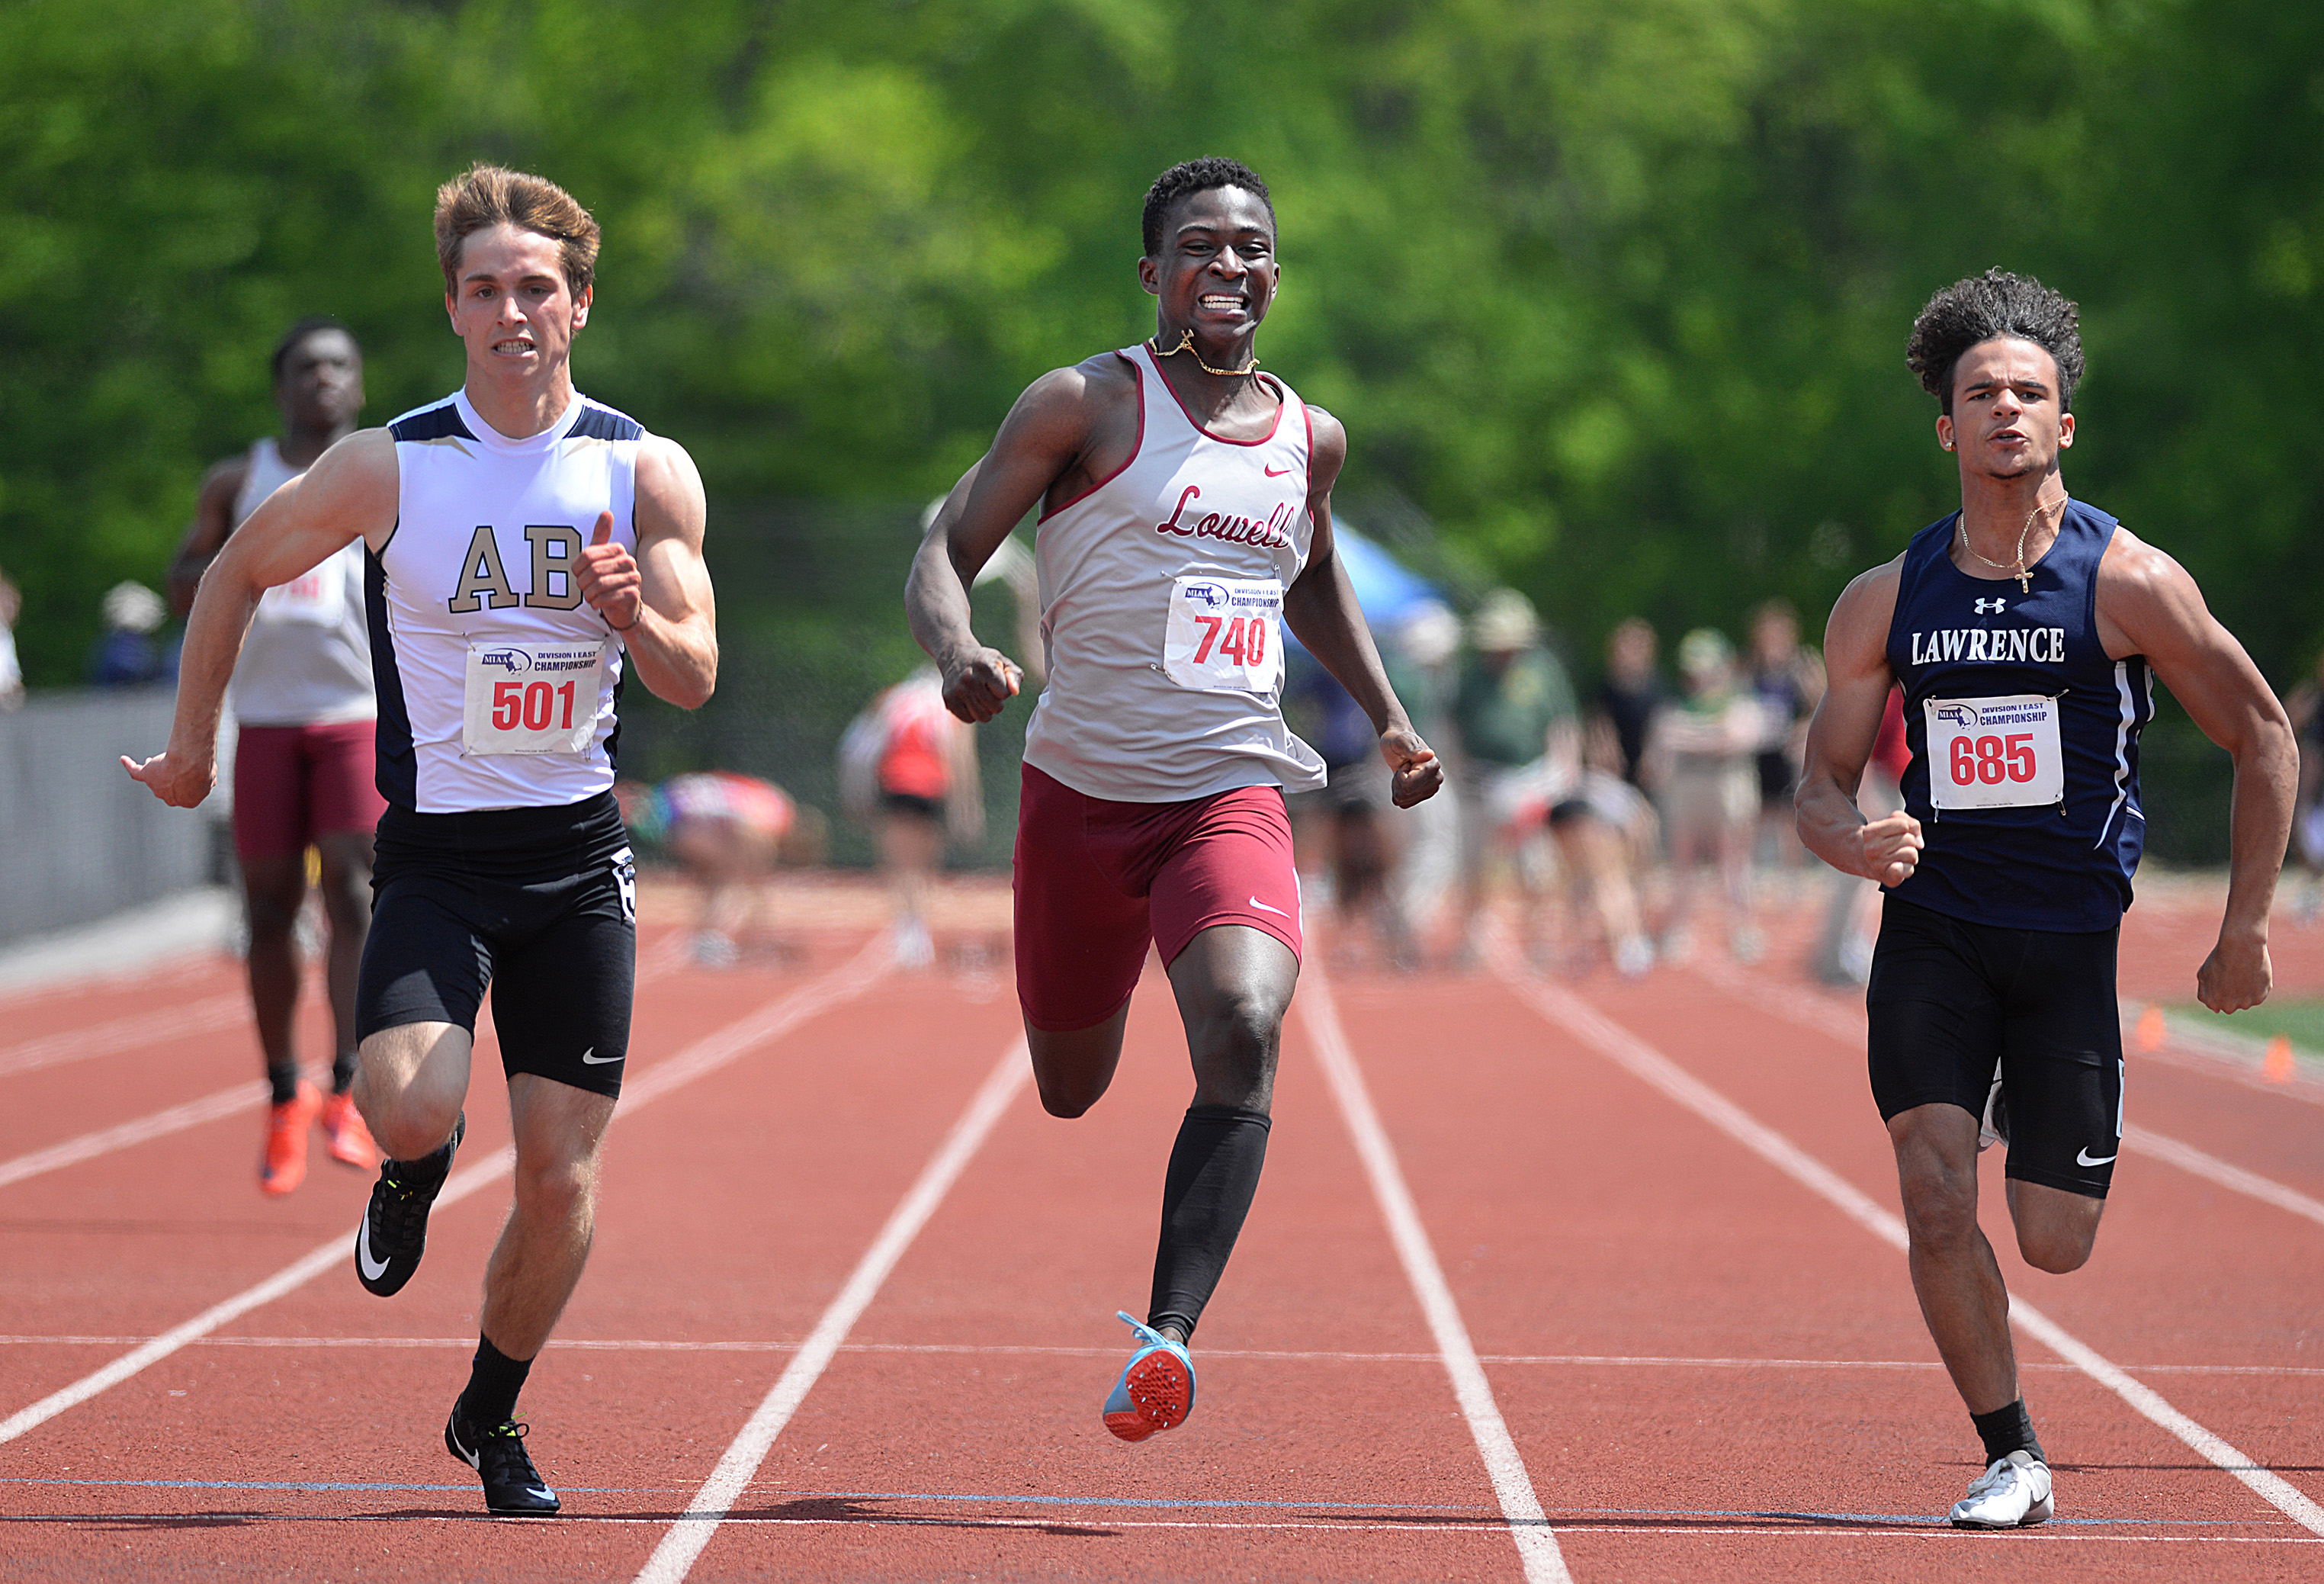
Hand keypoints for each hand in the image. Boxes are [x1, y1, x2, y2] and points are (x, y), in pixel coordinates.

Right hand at [120, 748, 214, 808]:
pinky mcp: (147, 776)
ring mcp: (157, 788)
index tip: (187, 773)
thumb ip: (208, 779)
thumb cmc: (203, 769)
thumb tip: (208, 779)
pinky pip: (135, 771)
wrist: (190, 764)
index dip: (186, 782)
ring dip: (156, 768)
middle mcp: (171, 799)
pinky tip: (124, 759)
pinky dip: (129, 765)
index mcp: (189, 801)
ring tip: (158, 760)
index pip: (186, 792)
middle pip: (169, 786)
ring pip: (156, 777)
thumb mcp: (212, 775)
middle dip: (169, 777)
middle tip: (171, 766)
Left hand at [578, 511, 642, 631]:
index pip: (588, 554)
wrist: (623, 608)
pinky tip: (596, 604)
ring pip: (601, 584)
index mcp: (618, 550)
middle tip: (582, 589)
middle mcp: (629, 561)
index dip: (577, 568)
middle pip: (594, 570)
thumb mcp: (600, 558)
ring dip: (589, 594)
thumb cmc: (608, 580)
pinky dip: (598, 602)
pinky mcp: (634, 594)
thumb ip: (601, 537)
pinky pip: (609, 597)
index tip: (578, 575)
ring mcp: (634, 578)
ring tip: (589, 597)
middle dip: (583, 583)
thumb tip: (607, 511)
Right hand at [940, 645, 1020, 722]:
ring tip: (982, 697)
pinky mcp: (949, 700)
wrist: (956, 657)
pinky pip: (969, 719)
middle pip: (995, 708)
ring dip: (987, 710)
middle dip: (997, 702)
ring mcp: (957, 690)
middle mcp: (969, 679)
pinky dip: (973, 714)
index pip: (1004, 693)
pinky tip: (971, 701)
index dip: (1004, 690)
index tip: (997, 683)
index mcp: (985, 668)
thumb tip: (1015, 692)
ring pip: (983, 717)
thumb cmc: (984, 662)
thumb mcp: (1002, 662)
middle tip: (989, 691)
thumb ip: (1014, 675)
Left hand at [1380, 726, 1442, 808]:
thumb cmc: (1398, 740)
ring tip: (1404, 772)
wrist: (1397, 745)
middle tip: (1403, 767)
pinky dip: (1398, 793)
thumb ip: (1414, 750)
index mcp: (1433, 765)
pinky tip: (1404, 780)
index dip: (1401, 773)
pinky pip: (1404, 803)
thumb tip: (1430, 754)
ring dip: (1398, 786)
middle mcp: (1437, 779)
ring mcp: (1431, 789)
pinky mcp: (1424, 795)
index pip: (1408, 784)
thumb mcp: (1402, 742)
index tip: (1407, 762)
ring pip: (1403, 800)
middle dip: (1398, 781)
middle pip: (1406, 793)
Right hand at [1858, 811, 1922, 884]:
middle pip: (1910, 839)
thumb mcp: (1893, 822)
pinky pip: (1909, 870)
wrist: (1867, 862)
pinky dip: (1909, 868)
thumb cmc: (1885, 839)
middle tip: (1897, 847)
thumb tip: (1919, 844)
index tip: (1897, 833)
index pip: (1904, 825)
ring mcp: (1878, 864)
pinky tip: (1900, 867)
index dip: (1906, 827)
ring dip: (1911, 855)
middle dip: (1909, 842)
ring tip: (1899, 856)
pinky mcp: (1888, 878)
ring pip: (1912, 853)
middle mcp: (1872, 849)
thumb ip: (1910, 822)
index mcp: (1870, 832)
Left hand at [2196, 933, 2271, 1013]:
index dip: (2219, 988)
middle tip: (2233, 975)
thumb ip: (2205, 994)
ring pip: (2245, 1000)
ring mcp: (2245, 1003)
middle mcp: (2228, 1007)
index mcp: (2212, 1002)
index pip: (2215, 1004)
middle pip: (2231, 1004)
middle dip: (2232, 993)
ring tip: (2243, 973)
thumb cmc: (2220, 958)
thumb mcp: (2203, 974)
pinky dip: (2257, 987)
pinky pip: (2258, 996)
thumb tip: (2215, 1010)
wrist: (2241, 946)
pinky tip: (2253, 974)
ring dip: (2245, 991)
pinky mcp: (2260, 997)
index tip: (2222, 977)